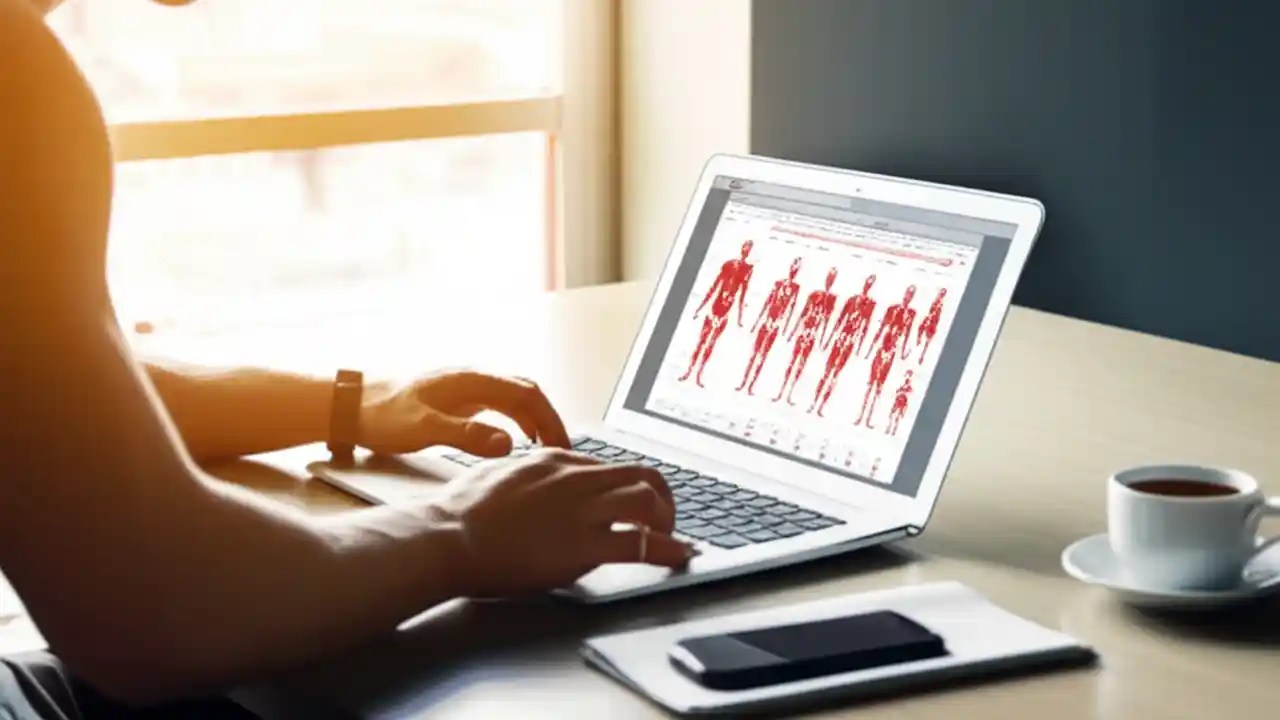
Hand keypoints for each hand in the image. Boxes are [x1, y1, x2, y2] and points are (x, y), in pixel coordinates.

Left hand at [358, 371, 570, 456]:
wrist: (350, 405)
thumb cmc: (382, 416)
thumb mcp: (424, 429)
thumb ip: (467, 435)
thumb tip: (509, 444)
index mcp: (472, 380)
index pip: (528, 394)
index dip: (551, 420)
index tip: (562, 448)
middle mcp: (473, 378)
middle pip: (527, 393)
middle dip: (550, 420)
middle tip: (563, 452)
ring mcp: (466, 387)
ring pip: (515, 398)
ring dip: (535, 420)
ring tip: (547, 448)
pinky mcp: (457, 398)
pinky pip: (500, 405)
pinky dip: (517, 421)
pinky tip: (516, 440)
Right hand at [435, 448, 695, 596]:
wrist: (447, 536)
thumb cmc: (459, 513)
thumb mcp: (497, 475)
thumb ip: (524, 477)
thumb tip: (530, 486)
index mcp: (554, 460)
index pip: (606, 467)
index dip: (623, 488)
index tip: (629, 503)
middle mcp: (575, 477)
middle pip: (639, 473)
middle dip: (660, 495)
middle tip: (662, 517)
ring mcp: (582, 509)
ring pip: (648, 498)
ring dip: (667, 518)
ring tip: (670, 536)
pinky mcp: (584, 544)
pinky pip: (641, 543)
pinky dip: (669, 548)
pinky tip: (679, 555)